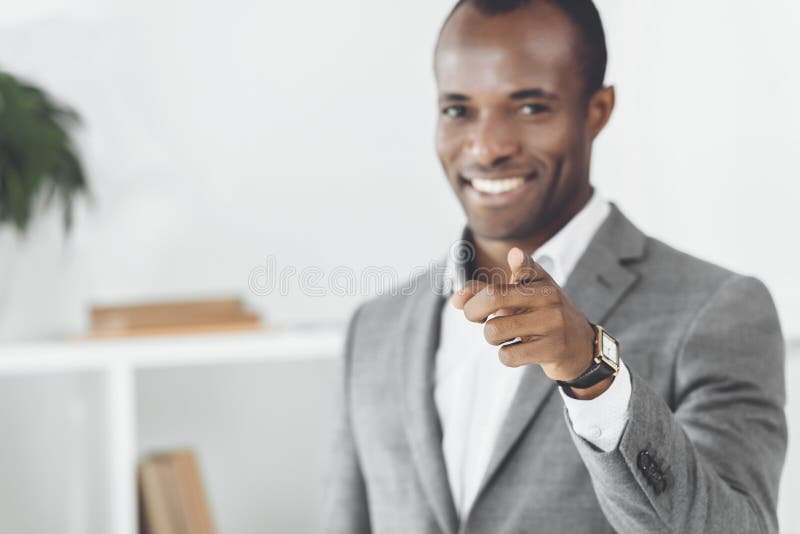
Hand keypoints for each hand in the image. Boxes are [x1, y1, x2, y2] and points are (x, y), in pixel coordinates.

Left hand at [451, 247, 610, 398]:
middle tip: (475, 319)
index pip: (507, 270)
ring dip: (492, 338)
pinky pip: (508, 355)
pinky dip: (506, 356)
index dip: (476, 285)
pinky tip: (519, 352)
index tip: (459, 299)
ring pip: (495, 331)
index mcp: (540, 279)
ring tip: (506, 337)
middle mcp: (549, 296)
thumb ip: (486, 292)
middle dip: (473, 311)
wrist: (582, 348)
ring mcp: (553, 323)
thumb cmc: (541, 317)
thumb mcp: (521, 298)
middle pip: (493, 298)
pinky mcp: (553, 349)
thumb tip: (455, 300)